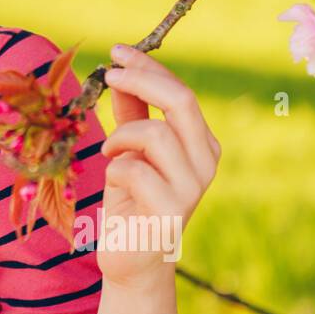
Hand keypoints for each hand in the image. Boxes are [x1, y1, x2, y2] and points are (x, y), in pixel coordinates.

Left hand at [95, 43, 219, 289]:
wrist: (133, 260)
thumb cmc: (131, 200)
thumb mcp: (129, 149)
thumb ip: (130, 113)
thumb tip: (118, 71)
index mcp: (200, 143)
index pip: (180, 93)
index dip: (149, 68)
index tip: (117, 53)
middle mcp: (205, 162)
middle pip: (181, 102)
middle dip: (142, 80)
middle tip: (109, 75)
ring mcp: (192, 188)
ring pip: (156, 134)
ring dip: (121, 135)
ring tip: (109, 150)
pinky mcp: (170, 212)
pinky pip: (135, 170)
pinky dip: (115, 167)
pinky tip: (114, 181)